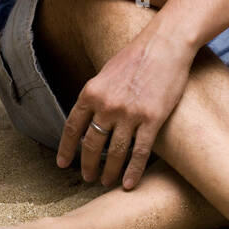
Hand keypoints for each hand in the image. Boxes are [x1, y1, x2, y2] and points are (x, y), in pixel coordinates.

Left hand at [55, 26, 192, 189]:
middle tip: (88, 177)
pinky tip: (129, 184)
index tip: (63, 164)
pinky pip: (139, 152)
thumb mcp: (107, 72)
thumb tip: (91, 116)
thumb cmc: (137, 55)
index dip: (66, 149)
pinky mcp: (152, 119)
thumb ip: (97, 95)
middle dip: (88, 165)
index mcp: (92, 92)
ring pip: (115, 152)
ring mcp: (129, 114)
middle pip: (92, 144)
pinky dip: (133, 171)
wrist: (165, 44)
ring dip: (109, 171)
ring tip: (106, 181)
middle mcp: (107, 105)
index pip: (73, 127)